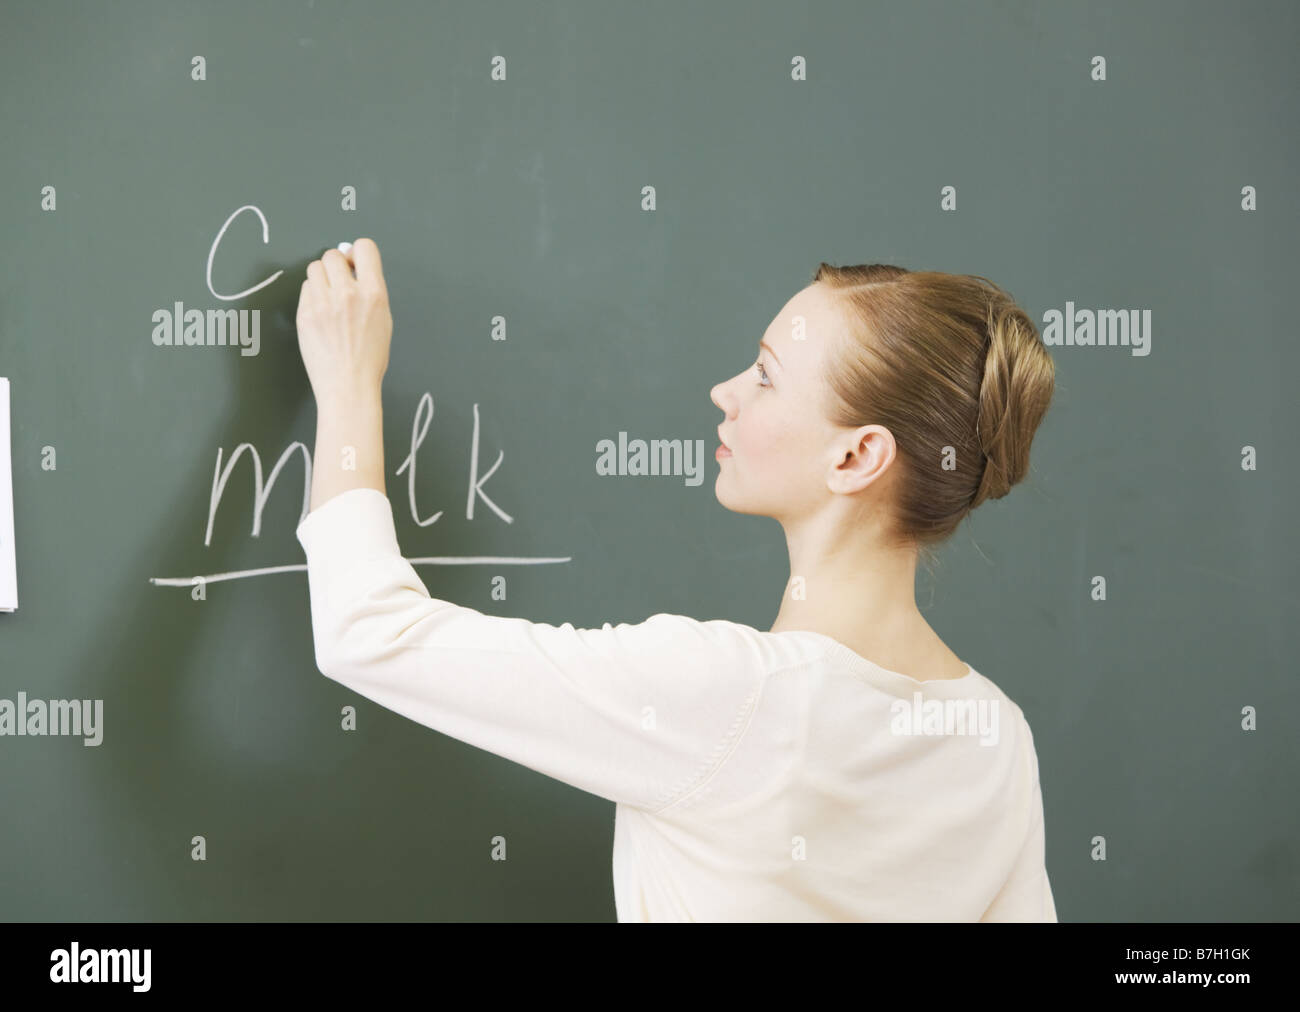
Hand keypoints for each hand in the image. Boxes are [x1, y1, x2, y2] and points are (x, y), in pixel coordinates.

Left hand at [296, 237, 392, 404]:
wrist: (348, 385)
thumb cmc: (369, 358)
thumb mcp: (383, 320)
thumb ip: (370, 290)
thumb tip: (355, 266)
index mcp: (374, 294)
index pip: (364, 247)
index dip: (358, 253)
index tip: (355, 264)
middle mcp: (348, 294)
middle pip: (333, 254)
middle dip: (337, 265)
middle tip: (340, 282)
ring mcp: (323, 303)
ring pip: (315, 268)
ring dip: (322, 277)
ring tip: (329, 298)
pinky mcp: (304, 313)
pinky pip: (305, 289)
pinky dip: (312, 295)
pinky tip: (320, 313)